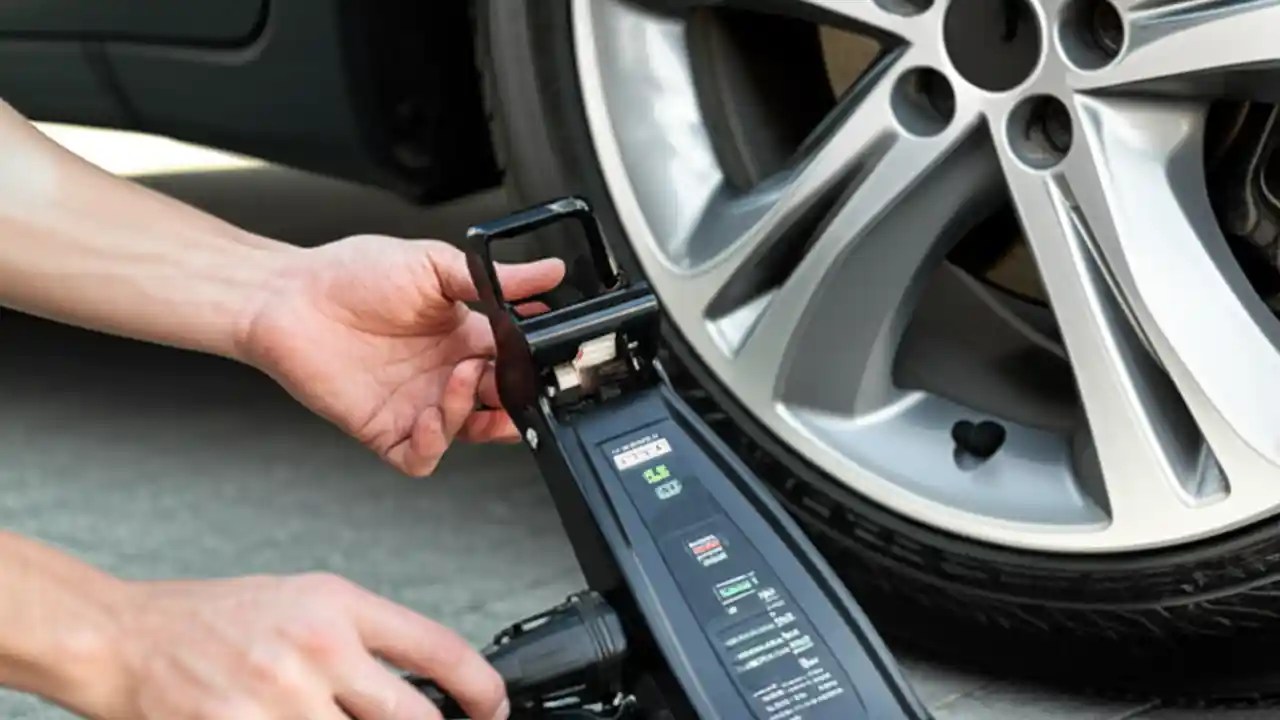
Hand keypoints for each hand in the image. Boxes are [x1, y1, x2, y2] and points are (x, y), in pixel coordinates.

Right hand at [90, 573, 504, 719]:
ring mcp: (281, 696)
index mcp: (337, 605)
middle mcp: (318, 647)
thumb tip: (420, 683)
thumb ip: (360, 639)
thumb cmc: (209, 619)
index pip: (439, 647)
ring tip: (334, 719)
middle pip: (413, 716)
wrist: (124, 638)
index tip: (492, 708)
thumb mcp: (300, 602)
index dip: (482, 687)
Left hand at [241, 235, 563, 474]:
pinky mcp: (385, 429)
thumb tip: (550, 271)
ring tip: (463, 380)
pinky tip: (435, 415)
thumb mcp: (435, 265)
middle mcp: (443, 374)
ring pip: (469, 433)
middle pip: (499, 404)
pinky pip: (422, 457)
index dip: (532, 363)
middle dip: (513, 397)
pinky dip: (437, 445)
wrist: (289, 296)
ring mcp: (417, 405)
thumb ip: (496, 277)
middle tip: (507, 376)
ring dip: (476, 415)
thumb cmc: (350, 275)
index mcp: (462, 336)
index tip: (543, 351)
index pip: (513, 361)